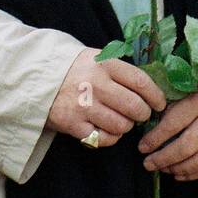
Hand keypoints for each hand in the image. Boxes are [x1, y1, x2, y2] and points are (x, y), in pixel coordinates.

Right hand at [46, 48, 165, 148]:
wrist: (37, 78)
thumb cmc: (76, 69)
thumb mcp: (97, 59)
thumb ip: (122, 71)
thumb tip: (153, 88)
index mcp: (105, 64)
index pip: (141, 82)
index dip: (156, 96)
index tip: (160, 104)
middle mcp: (95, 84)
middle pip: (134, 106)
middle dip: (143, 114)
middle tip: (140, 114)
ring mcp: (83, 106)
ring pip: (121, 125)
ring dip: (126, 126)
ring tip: (121, 121)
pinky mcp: (72, 124)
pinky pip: (103, 138)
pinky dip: (110, 137)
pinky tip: (106, 129)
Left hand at [137, 81, 197, 180]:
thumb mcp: (190, 88)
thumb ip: (173, 105)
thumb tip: (150, 126)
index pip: (174, 124)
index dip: (155, 139)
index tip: (142, 148)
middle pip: (187, 146)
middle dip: (164, 159)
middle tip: (148, 164)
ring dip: (179, 169)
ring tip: (164, 169)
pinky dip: (194, 174)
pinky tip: (180, 174)